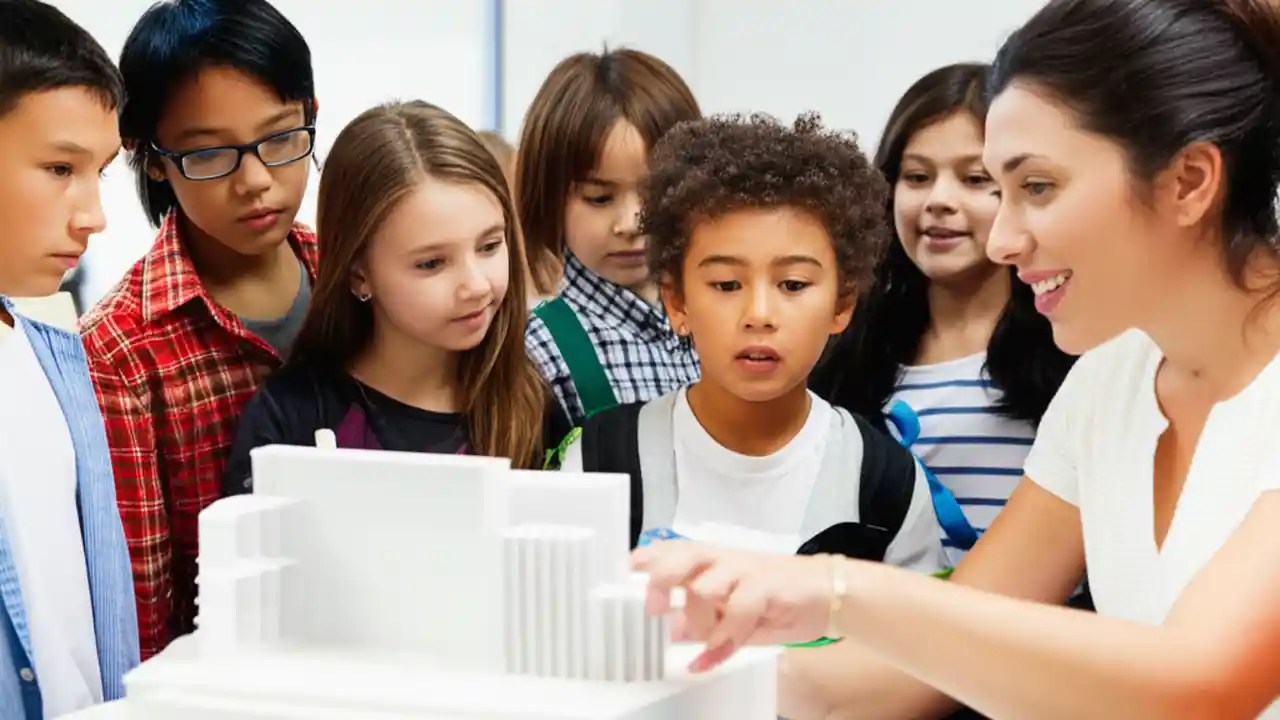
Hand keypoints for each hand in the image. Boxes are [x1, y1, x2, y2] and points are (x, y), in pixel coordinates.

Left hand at [631, 541, 837, 671]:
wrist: (830, 593)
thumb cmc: (779, 600)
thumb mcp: (733, 612)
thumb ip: (702, 621)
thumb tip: (670, 630)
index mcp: (714, 561)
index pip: (674, 550)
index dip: (648, 558)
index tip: (624, 571)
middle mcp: (727, 560)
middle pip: (685, 555)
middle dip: (662, 577)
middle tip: (654, 608)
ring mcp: (747, 570)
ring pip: (706, 584)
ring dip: (699, 620)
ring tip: (702, 643)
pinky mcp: (769, 585)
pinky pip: (739, 608)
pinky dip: (724, 636)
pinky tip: (714, 656)